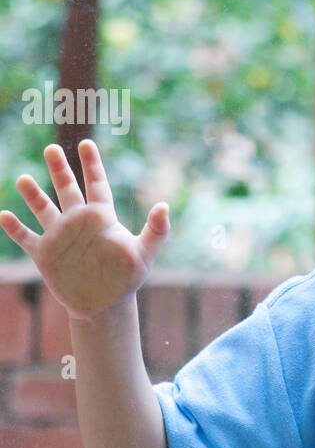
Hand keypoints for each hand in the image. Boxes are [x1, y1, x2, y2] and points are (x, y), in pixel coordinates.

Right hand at [0, 140, 169, 321]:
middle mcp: (78, 221)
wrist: (104, 304)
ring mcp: (59, 236)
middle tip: (52, 148)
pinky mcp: (44, 254)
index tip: (86, 143)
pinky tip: (4, 215)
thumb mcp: (144, 254)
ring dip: (33, 194)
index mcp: (101, 217)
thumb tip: (164, 206)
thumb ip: (156, 230)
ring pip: (43, 208)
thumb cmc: (126, 278)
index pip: (96, 184)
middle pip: (66, 189)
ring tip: (24, 178)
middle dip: (59, 169)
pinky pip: (26, 237)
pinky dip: (14, 228)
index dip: (92, 164)